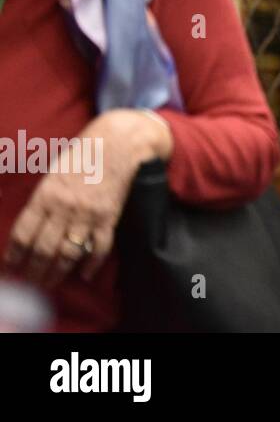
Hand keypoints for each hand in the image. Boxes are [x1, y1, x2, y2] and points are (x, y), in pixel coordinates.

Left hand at [3, 109, 172, 287]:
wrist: (119, 144)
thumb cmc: (83, 156)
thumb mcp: (53, 174)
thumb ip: (41, 201)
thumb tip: (29, 230)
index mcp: (46, 195)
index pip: (23, 234)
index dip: (15, 254)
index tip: (13, 266)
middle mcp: (64, 208)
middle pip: (44, 250)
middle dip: (35, 271)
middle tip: (32, 281)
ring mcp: (88, 214)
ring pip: (68, 253)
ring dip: (57, 273)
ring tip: (50, 283)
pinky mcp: (109, 217)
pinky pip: (99, 248)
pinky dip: (91, 264)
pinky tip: (84, 275)